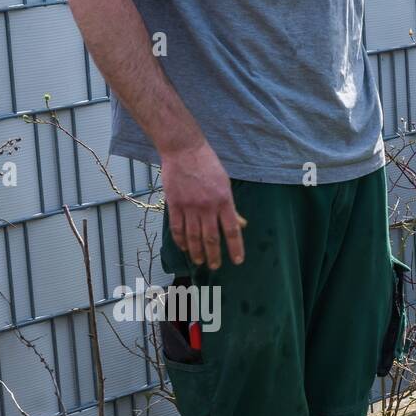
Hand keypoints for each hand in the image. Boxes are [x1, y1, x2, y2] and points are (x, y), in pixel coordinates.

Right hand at [159, 140, 244, 269]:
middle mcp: (207, 206)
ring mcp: (189, 206)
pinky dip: (181, 240)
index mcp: (224, 201)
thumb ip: (231, 207)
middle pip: (211, 237)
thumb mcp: (225, 184)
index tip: (237, 261)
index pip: (232, 230)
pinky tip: (184, 248)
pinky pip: (177, 227)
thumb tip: (241, 225)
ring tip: (200, 261)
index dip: (235, 248)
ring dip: (197, 252)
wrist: (183, 149)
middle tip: (215, 266)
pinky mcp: (174, 203)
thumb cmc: (208, 165)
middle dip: (214, 255)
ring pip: (193, 236)